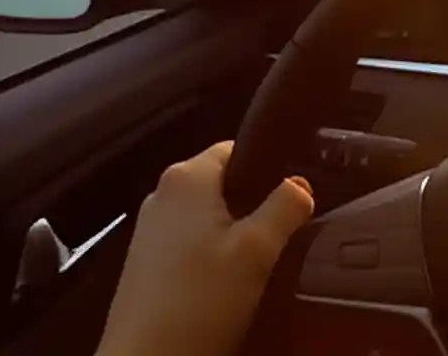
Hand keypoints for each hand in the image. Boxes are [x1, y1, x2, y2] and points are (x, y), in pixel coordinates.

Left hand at [96, 141, 313, 355]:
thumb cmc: (202, 299)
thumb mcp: (257, 251)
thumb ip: (285, 207)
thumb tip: (301, 184)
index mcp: (186, 177)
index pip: (238, 149)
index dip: (271, 167)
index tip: (295, 197)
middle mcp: (162, 194)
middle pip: (224, 184)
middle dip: (256, 204)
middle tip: (287, 233)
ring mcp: (149, 230)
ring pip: (209, 217)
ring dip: (237, 234)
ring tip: (263, 262)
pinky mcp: (146, 263)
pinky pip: (192, 243)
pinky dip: (214, 256)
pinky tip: (231, 284)